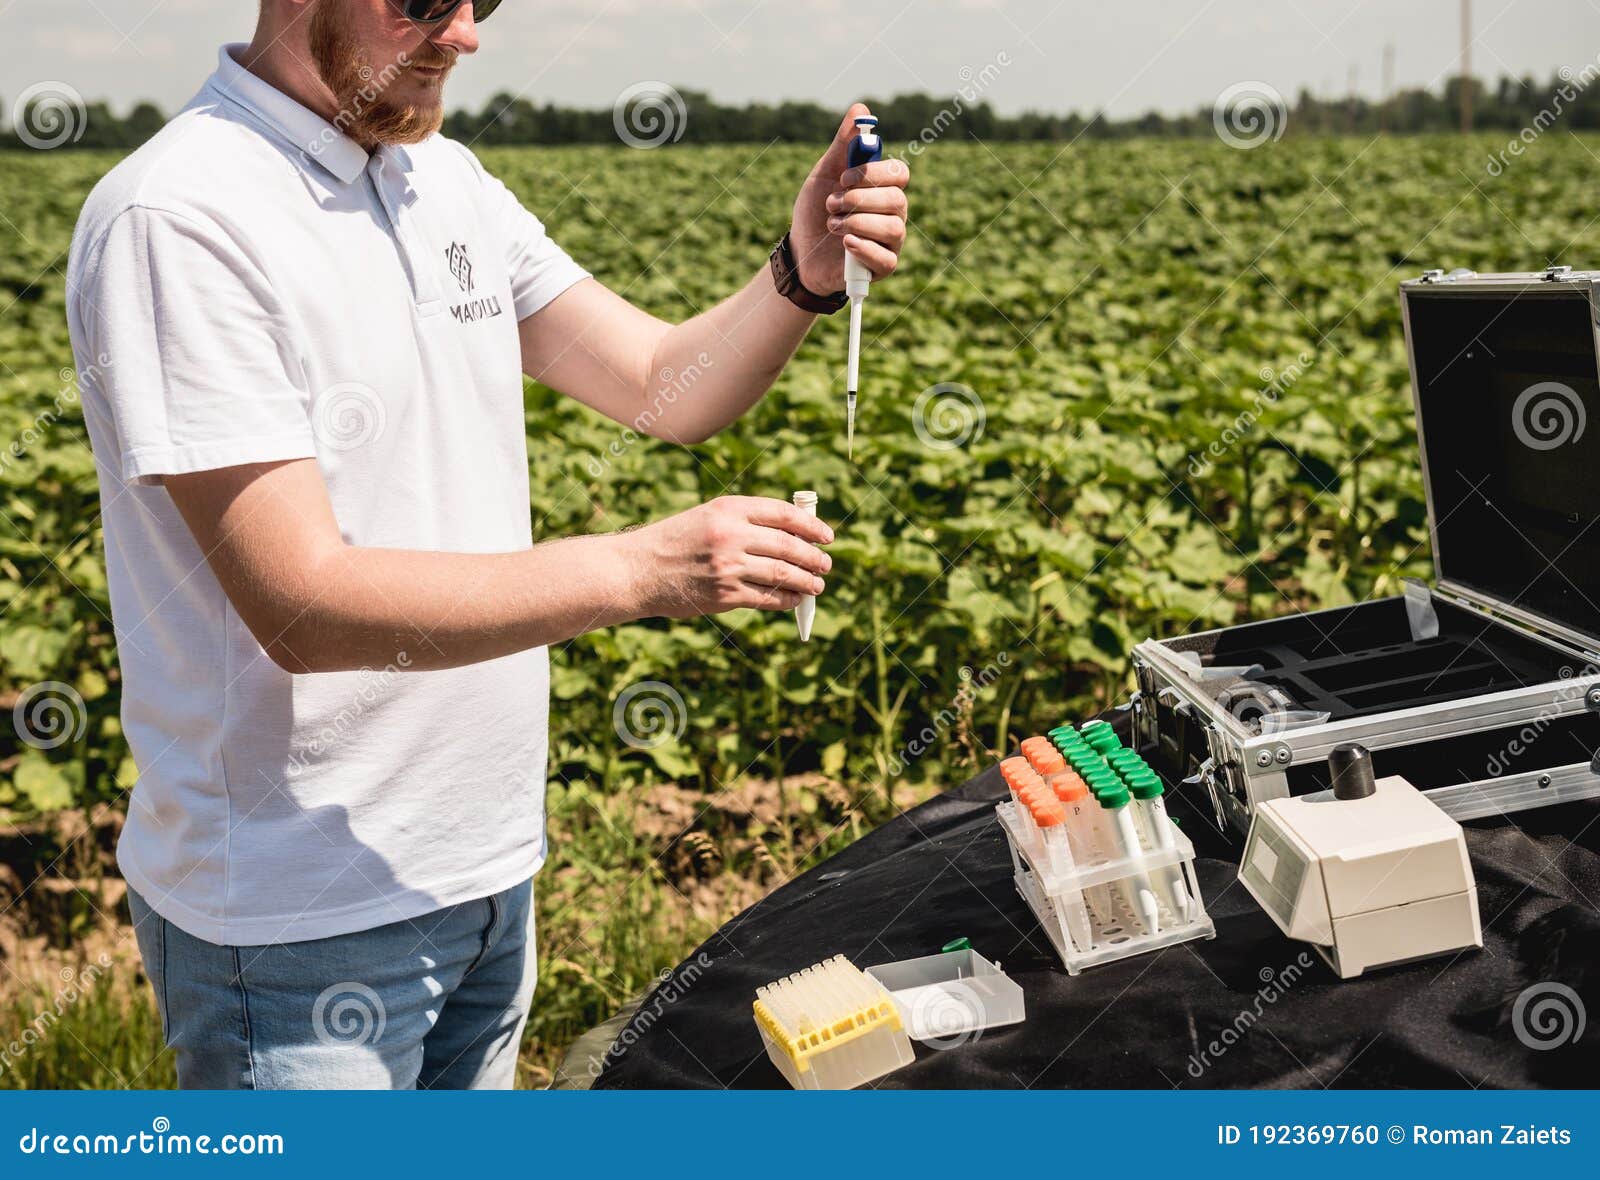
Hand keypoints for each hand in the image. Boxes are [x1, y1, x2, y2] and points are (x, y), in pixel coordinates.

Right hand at [624, 496, 833, 619]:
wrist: (639, 570)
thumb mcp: (708, 517)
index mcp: (728, 508)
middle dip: (813, 556)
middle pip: (787, 544)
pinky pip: (767, 597)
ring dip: (806, 580)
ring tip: (818, 584)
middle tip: (826, 563)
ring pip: (782, 572)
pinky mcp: (724, 594)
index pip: (783, 513)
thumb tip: (794, 536)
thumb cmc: (676, 542)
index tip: (827, 535)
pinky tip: (795, 599)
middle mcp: (730, 534)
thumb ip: (746, 522)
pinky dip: (786, 599)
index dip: (811, 525)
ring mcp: (728, 566)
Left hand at [789, 103, 910, 296]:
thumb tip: (860, 110)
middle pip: (896, 200)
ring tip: (831, 224)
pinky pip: (886, 259)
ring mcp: (890, 242)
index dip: (873, 173)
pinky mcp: (882, 268)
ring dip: (856, 222)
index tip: (843, 178)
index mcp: (883, 188)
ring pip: (892, 228)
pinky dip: (864, 248)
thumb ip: (843, 146)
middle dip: (859, 199)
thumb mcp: (824, 175)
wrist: (800, 253)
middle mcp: (892, 214)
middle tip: (831, 204)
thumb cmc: (816, 212)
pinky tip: (844, 243)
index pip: (898, 174)